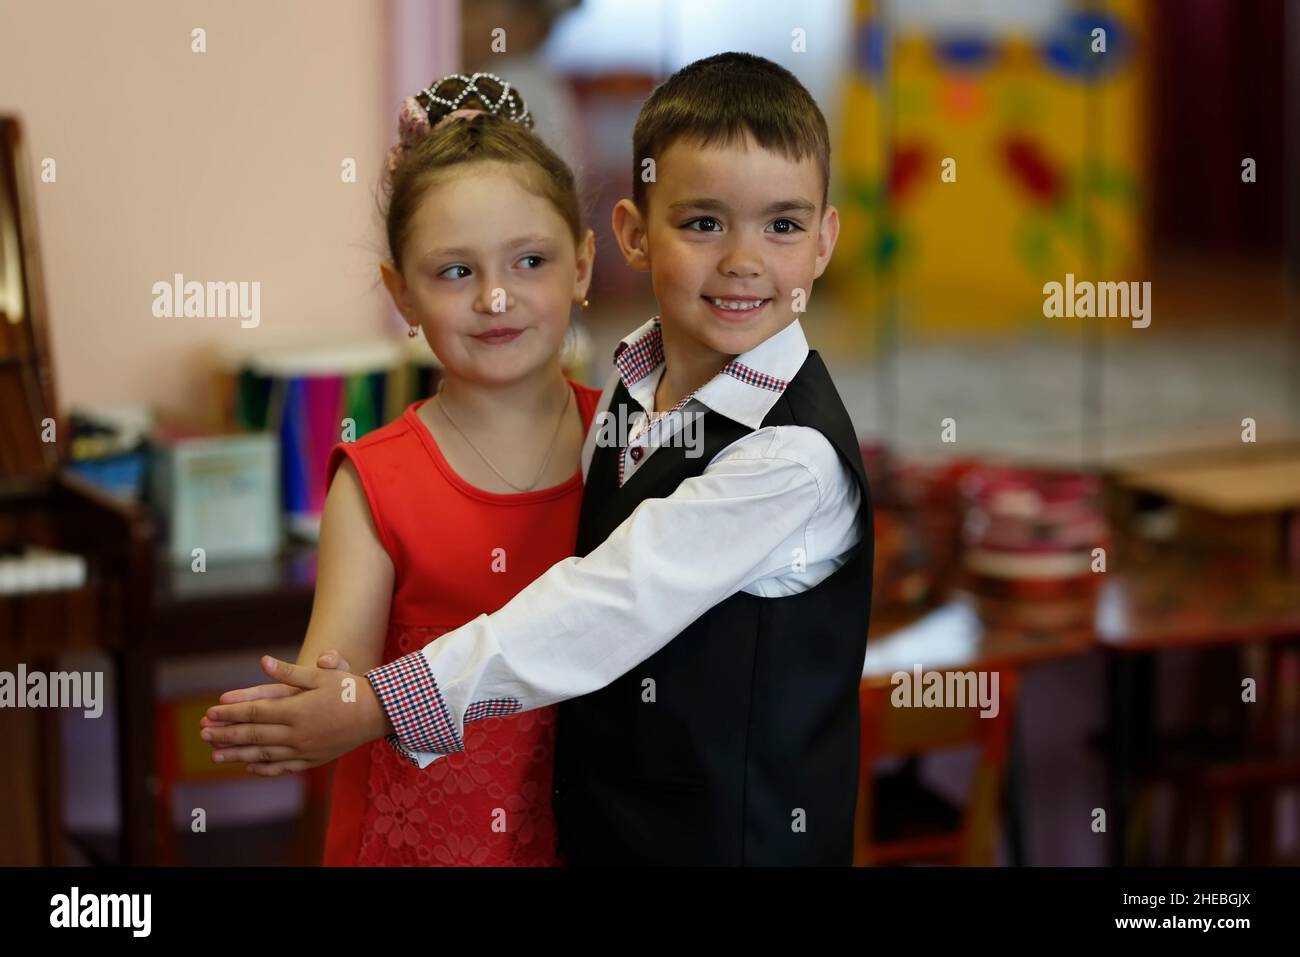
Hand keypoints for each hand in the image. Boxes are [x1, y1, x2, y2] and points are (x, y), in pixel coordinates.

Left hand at [200, 655, 392, 775]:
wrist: (377, 714)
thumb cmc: (349, 689)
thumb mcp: (321, 675)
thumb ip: (289, 673)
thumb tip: (263, 662)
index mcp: (295, 710)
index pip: (254, 712)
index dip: (230, 713)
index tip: (211, 712)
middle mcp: (296, 733)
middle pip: (253, 735)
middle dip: (226, 734)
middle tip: (204, 734)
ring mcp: (304, 749)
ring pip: (263, 754)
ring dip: (237, 754)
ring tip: (216, 755)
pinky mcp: (313, 759)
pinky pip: (283, 766)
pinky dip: (264, 768)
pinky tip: (250, 767)